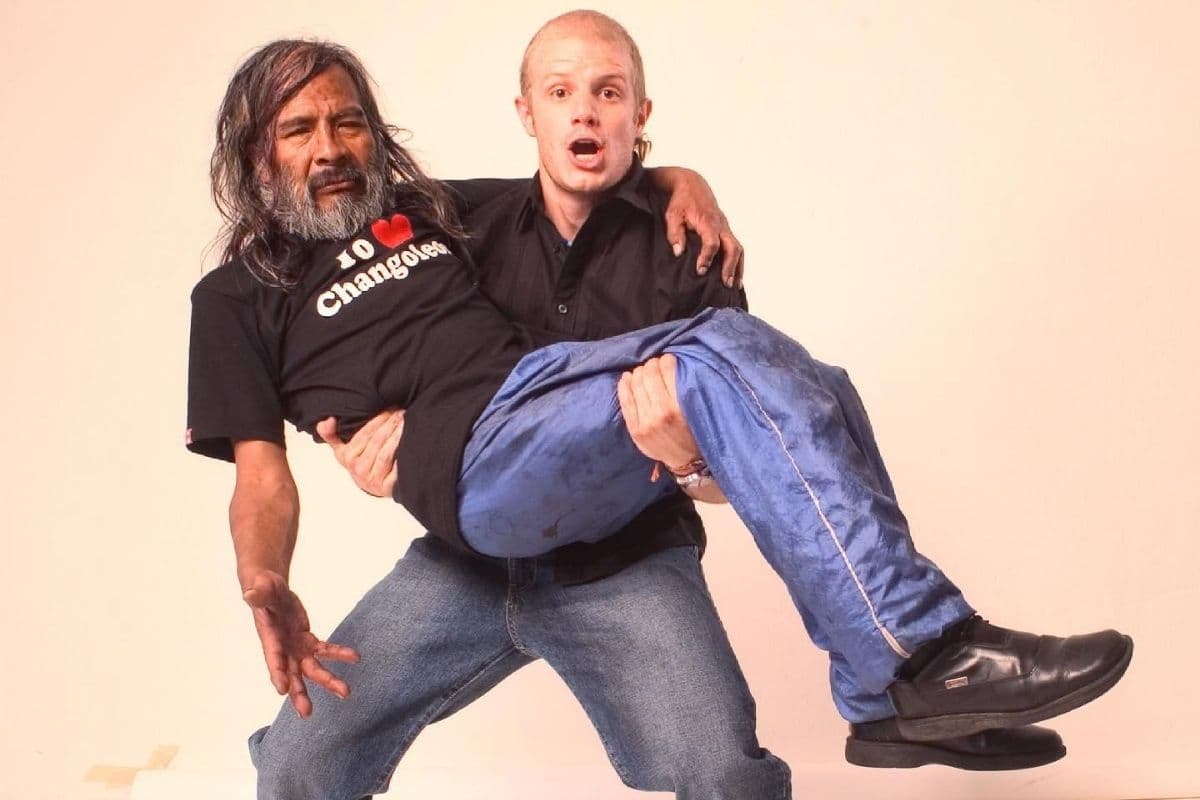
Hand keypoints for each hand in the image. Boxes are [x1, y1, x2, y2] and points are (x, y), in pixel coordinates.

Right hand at [241, 570, 359, 717]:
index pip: (273, 657)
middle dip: (299, 693)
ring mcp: (295, 648)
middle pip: (292, 674)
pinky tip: (355, 658)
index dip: (278, 673)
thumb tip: (250, 595)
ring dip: (328, 680)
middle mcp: (282, 648)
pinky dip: (340, 654)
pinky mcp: (307, 641)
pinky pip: (325, 650)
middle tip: (307, 713)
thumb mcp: (261, 586)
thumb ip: (259, 593)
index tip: (283, 690)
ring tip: (345, 693)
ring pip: (312, 669)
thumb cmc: (262, 587)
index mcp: (269, 637)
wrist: (269, 589)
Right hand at [316, 409, 404, 497]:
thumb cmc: (359, 463)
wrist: (372, 485)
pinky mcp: (387, 487)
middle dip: (391, 423)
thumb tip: (326, 421)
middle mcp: (359, 469)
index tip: (390, 408)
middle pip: (377, 441)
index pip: (364, 434)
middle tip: (401, 411)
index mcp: (347, 457)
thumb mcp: (342, 449)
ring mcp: (373, 479)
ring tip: (407, 421)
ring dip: (398, 434)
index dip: (379, 419)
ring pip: (386, 452)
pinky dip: (402, 454)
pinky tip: (411, 442)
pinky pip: (396, 468)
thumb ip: (330, 434)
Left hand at [617, 354, 701, 468]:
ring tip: (643, 372)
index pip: (666, 369)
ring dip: (638, 372)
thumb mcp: (696, 407)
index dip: (666, 360)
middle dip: (651, 365)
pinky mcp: (634, 429)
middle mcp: (660, 412)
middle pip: (648, 374)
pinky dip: (624, 385)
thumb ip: (683, 387)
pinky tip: (627, 377)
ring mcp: (645, 421)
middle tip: (655, 365)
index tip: (668, 359)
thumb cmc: (696, 430)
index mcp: (679, 405)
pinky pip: (624, 400)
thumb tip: (668, 361)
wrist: (687, 461)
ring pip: (635, 383)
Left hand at [655, 167, 744, 286]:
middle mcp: (721, 225)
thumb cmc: (681, 200)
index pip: (712, 243)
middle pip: (732, 247)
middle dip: (730, 267)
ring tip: (734, 285)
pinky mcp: (725, 229)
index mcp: (708, 221)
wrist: (691, 184)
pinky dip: (737, 262)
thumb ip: (675, 233)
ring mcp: (725, 227)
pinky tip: (735, 276)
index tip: (700, 271)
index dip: (707, 257)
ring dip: (737, 267)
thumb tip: (678, 252)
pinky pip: (736, 247)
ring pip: (738, 248)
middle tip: (725, 283)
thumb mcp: (673, 214)